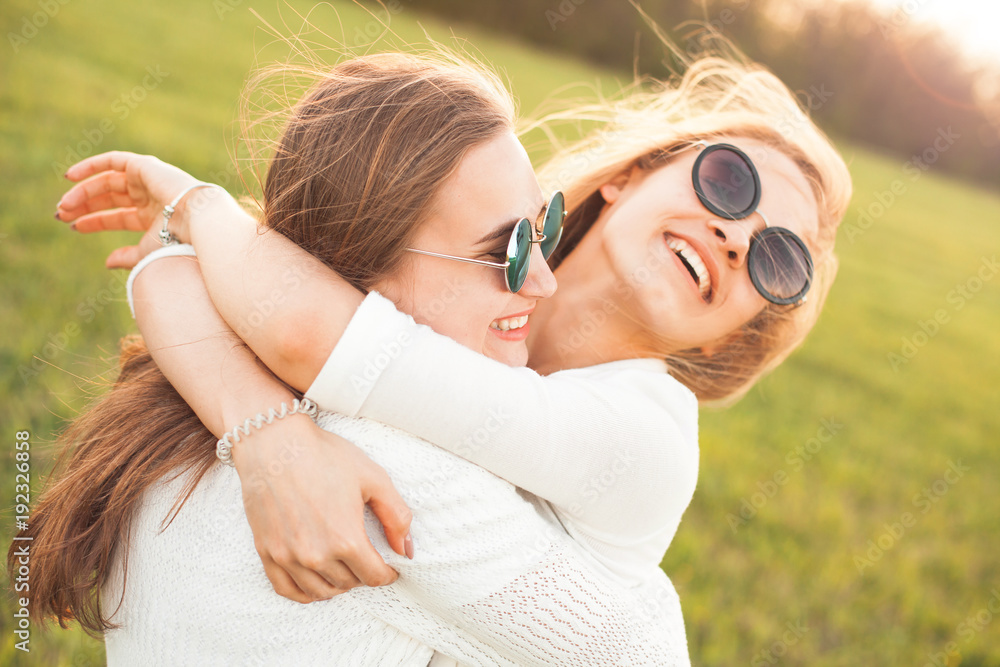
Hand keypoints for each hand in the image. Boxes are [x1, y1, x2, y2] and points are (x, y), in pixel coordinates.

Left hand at [55, 151, 215, 267]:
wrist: (198, 221)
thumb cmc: (179, 240)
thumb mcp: (148, 252)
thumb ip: (127, 256)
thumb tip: (107, 262)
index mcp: (155, 216)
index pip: (118, 216)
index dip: (94, 220)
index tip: (73, 226)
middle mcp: (151, 196)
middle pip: (110, 198)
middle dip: (85, 206)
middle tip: (62, 214)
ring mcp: (148, 180)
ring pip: (108, 181)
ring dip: (84, 191)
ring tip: (65, 204)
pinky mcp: (144, 166)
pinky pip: (113, 161)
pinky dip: (92, 165)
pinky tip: (70, 176)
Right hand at [232, 413, 413, 602]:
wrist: (274, 443)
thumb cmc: (324, 456)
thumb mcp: (373, 478)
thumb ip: (396, 516)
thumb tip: (407, 549)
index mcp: (346, 539)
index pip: (374, 577)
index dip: (388, 574)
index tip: (390, 568)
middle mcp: (316, 555)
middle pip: (348, 584)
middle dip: (363, 575)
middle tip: (367, 560)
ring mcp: (288, 557)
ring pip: (321, 591)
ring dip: (338, 585)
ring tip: (345, 569)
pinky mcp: (267, 552)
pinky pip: (287, 590)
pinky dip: (305, 592)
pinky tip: (316, 581)